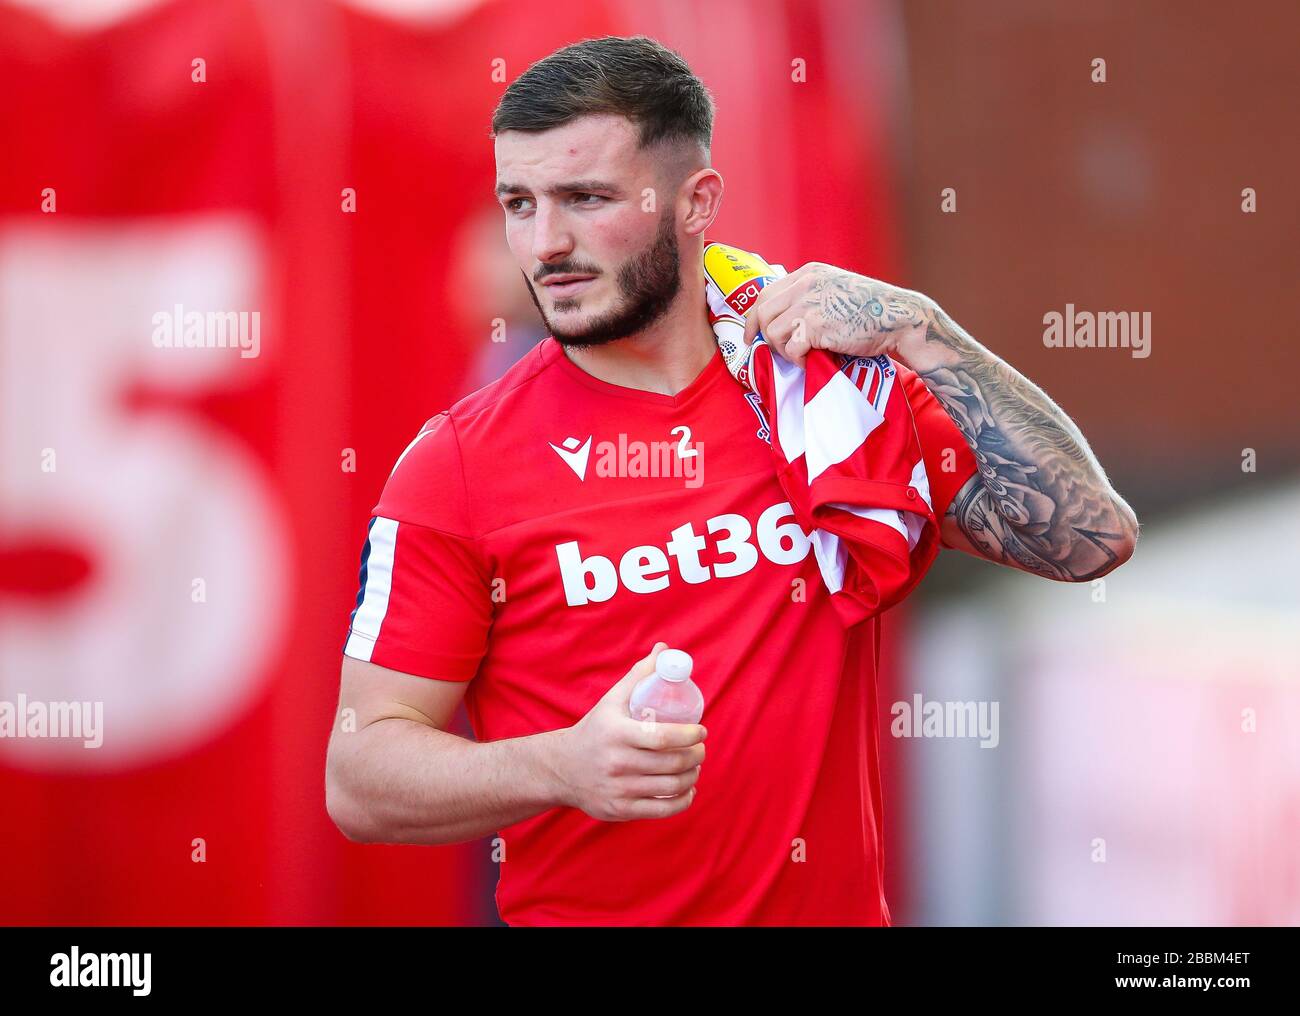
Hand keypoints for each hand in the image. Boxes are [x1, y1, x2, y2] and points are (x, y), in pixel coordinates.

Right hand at [553, 642, 706, 821]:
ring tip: (695, 766)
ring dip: (692, 776)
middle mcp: (616, 763)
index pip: (662, 737)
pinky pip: (661, 810)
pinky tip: (688, 790)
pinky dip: (682, 801)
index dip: (689, 735)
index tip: (701, 730)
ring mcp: (618, 789)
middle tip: (700, 749)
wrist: (562, 768)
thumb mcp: (612, 701)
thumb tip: (664, 649)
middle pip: (671, 763)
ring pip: (669, 787)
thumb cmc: (595, 730)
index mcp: (617, 733)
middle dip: (695, 756)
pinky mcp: (620, 810)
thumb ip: (639, 675)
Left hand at [741, 262, 933, 368]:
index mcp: (808, 273)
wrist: (897, 317)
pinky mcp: (816, 325)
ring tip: (801, 356)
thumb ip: (809, 297)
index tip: (751, 335)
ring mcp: (809, 303)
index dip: (753, 318)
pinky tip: (812, 360)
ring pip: (772, 331)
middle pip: (762, 312)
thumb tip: (782, 319)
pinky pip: (791, 348)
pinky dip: (798, 360)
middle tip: (775, 352)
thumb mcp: (834, 290)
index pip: (765, 293)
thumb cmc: (870, 310)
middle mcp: (805, 283)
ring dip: (783, 350)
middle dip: (763, 336)